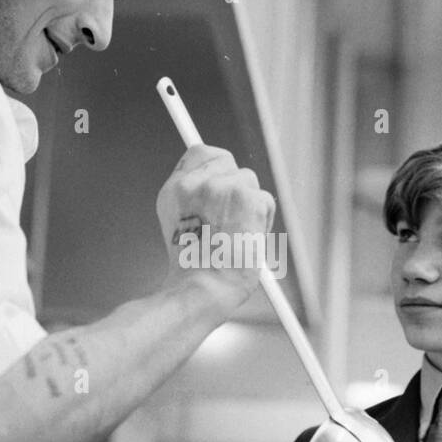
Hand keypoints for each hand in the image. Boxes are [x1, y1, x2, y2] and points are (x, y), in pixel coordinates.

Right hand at [156, 145, 275, 305]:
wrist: (202, 288)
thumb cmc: (194, 269)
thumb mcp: (178, 224)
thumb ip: (193, 197)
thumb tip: (214, 181)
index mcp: (177, 189)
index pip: (200, 152)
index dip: (214, 168)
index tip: (221, 183)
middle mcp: (197, 183)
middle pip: (228, 163)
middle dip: (235, 188)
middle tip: (231, 219)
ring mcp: (223, 187)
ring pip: (249, 181)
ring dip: (250, 205)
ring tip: (236, 235)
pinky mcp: (247, 197)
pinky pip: (265, 199)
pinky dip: (263, 220)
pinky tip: (247, 240)